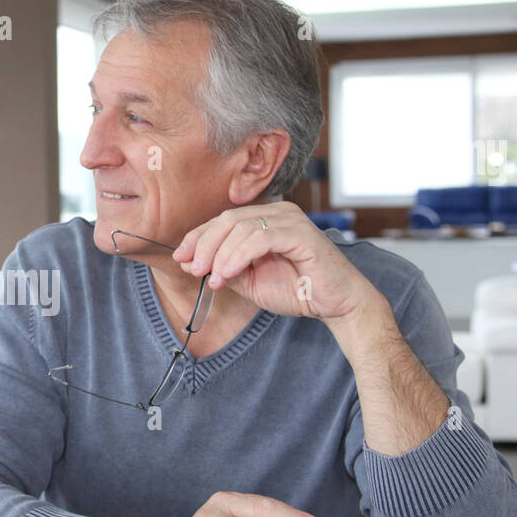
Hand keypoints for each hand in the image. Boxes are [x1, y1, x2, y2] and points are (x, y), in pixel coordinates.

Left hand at [171, 201, 381, 326]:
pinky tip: (227, 274)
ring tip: (212, 278)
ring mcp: (291, 220)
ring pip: (241, 228)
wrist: (335, 304)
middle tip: (192, 268)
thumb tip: (194, 264)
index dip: (198, 237)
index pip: (223, 220)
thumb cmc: (297, 289)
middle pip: (228, 220)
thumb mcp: (251, 281)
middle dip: (204, 244)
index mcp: (265, 219)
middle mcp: (278, 213)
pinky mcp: (301, 233)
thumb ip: (226, 269)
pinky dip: (238, 256)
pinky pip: (260, 238)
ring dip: (220, 255)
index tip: (180, 257)